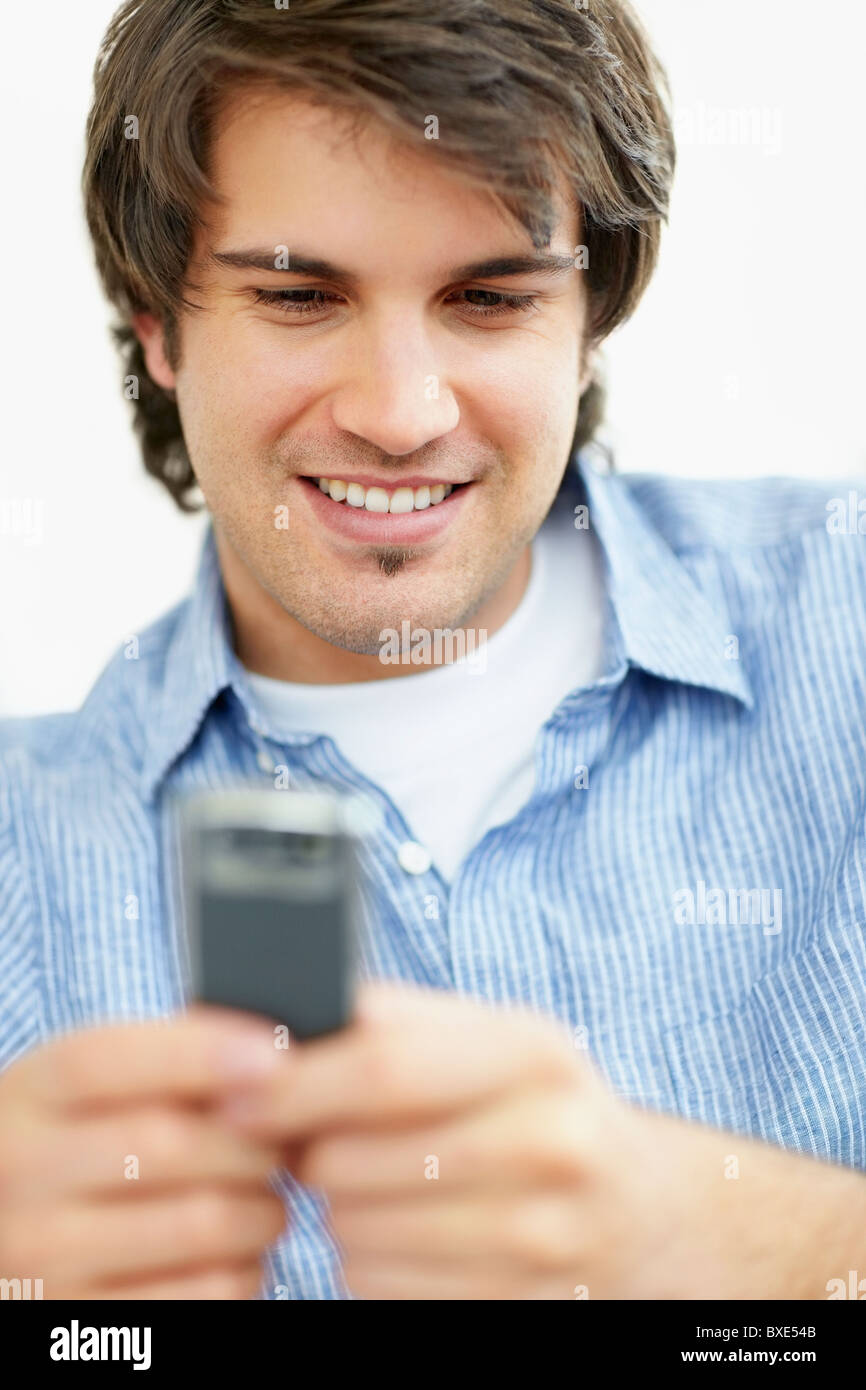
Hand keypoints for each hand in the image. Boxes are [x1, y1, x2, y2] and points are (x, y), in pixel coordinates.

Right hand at [0, 1008, 288, 1298]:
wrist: (22, 1234)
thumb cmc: (88, 1143)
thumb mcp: (97, 1088)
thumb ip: (169, 1056)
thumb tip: (266, 1057)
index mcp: (29, 1095)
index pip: (103, 1062)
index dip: (197, 1055)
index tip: (272, 1059)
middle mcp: (21, 1175)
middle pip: (168, 1143)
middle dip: (252, 1140)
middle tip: (279, 1144)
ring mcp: (44, 1258)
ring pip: (202, 1223)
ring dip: (262, 1209)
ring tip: (262, 1199)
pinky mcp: (86, 1319)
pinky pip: (208, 1292)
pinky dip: (248, 1268)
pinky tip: (237, 1253)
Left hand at [217, 982, 662, 1298]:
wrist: (644, 1211)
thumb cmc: (537, 1105)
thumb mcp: (493, 1038)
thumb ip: (394, 1020)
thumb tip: (272, 1025)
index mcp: (532, 1054)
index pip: (385, 1068)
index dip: (294, 1084)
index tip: (233, 1092)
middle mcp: (548, 1145)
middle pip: (354, 1162)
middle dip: (306, 1154)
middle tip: (309, 1140)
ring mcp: (541, 1240)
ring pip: (355, 1235)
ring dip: (337, 1212)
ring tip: (376, 1183)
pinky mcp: (515, 1309)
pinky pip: (381, 1291)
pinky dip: (368, 1264)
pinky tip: (405, 1233)